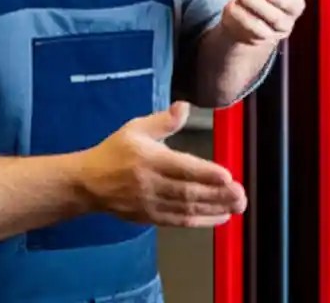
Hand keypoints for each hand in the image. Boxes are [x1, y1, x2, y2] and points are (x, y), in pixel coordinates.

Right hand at [78, 102, 246, 226]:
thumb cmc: (115, 152)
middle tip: (241, 195)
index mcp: (149, 159)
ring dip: (214, 209)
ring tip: (237, 206)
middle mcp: (151, 184)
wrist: (88, 184)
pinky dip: (201, 221)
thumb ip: (163, 121)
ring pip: (187, 209)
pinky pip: (179, 222)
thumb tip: (184, 106)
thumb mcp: (135, 128)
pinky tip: (220, 218)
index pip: (182, 167)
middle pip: (189, 191)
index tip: (227, 175)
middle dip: (217, 195)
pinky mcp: (151, 218)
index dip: (205, 173)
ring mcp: (151, 204)